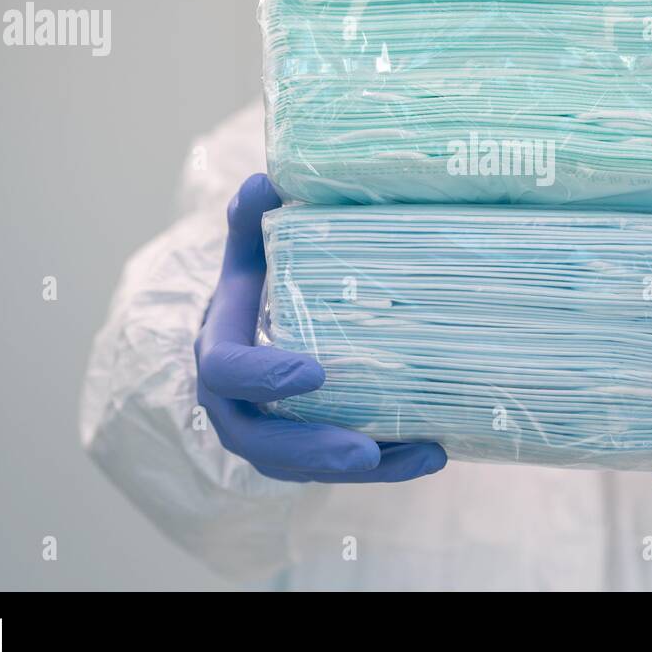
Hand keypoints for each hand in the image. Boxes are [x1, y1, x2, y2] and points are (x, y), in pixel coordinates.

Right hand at [194, 174, 448, 482]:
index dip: (266, 377)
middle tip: (365, 452)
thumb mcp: (248, 254)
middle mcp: (234, 406)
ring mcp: (266, 436)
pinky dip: (387, 466)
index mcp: (218, 351)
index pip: (228, 372)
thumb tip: (264, 183)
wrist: (242, 333)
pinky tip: (433, 454)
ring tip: (422, 456)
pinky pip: (337, 468)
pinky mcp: (302, 452)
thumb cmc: (252, 288)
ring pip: (303, 466)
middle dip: (313, 449)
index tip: (315, 372)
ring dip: (364, 468)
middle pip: (262, 442)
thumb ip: (251, 222)